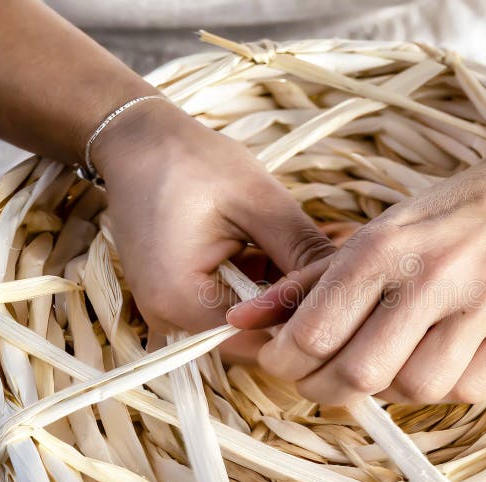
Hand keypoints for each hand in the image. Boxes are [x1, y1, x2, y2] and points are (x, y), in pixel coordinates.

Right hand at [92, 99, 333, 332]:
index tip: (338, 288)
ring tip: (301, 255)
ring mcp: (169, 312)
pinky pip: (227, 306)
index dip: (303, 318)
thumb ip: (301, 249)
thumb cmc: (192, 160)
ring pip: (243, 323)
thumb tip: (349, 286)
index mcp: (181, 298)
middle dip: (292, 307)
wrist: (136, 142)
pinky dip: (255, 286)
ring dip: (276, 296)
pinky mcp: (177, 298)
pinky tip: (273, 253)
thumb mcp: (258, 199)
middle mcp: (169, 319)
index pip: (260, 337)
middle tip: (327, 269)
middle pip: (251, 336)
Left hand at [229, 153, 485, 403]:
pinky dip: (439, 389)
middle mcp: (431, 275)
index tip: (282, 362)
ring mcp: (482, 305)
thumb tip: (240, 320)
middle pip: (360, 372)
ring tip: (384, 363)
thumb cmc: (444, 216)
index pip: (314, 332)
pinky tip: (432, 360)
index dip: (284, 362)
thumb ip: (305, 282)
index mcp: (383, 246)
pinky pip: (465, 392)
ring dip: (387, 389)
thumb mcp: (372, 232)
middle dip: (325, 387)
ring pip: (413, 390)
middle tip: (321, 377)